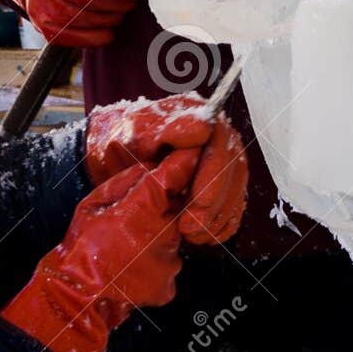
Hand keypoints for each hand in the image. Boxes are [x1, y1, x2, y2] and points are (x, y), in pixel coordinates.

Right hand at [0, 152, 196, 351]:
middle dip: (162, 209)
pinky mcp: (169, 284)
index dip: (182, 165)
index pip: (176, 176)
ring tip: (127, 249)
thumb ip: (126, 181)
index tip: (187, 157)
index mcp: (145, 207)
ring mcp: (170, 260)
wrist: (75, 297)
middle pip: (176, 209)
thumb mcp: (92, 203)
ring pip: (172, 239)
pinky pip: (167, 265)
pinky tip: (133, 268)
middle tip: (134, 219)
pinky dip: (154, 265)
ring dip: (157, 239)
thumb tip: (152, 168)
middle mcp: (165, 232)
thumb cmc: (80, 247)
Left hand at [86, 94, 248, 245]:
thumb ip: (166, 130)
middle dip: (214, 204)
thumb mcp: (134, 133)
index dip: (212, 176)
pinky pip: (234, 205)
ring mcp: (221, 160)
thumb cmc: (123, 142)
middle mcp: (215, 136)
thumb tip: (203, 129)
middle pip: (232, 170)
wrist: (115, 156)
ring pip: (236, 189)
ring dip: (217, 217)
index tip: (197, 202)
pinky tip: (203, 236)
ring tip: (193, 235)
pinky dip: (222, 224)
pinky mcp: (221, 183)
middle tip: (191, 227)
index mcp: (198, 115)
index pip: (220, 145)